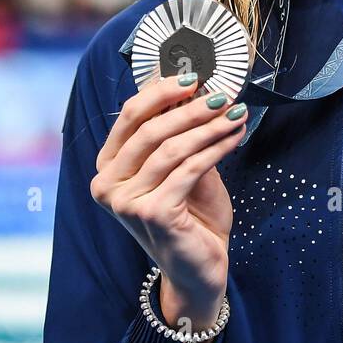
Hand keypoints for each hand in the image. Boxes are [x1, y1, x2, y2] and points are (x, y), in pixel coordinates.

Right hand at [90, 74, 247, 338]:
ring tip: (236, 113)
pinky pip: (189, 169)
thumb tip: (194, 85)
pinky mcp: (153, 214)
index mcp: (107, 167)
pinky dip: (216, 148)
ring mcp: (126, 202)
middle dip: (190, 107)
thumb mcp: (180, 166)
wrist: (198, 267)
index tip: (194, 76)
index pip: (129, 116)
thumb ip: (178, 132)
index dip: (161, 91)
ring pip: (171, 148)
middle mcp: (107, 185)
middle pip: (149, 129)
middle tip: (222, 94)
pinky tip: (235, 136)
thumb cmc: (189, 214)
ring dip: (209, 126)